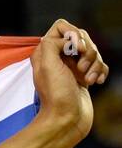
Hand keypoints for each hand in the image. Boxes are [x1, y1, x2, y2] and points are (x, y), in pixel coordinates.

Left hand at [32, 19, 107, 143]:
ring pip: (93, 51)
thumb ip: (51, 44)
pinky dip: (101, 72)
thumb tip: (65, 37)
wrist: (66, 120)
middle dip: (88, 51)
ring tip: (87, 80)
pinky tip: (96, 83)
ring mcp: (72, 67)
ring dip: (95, 64)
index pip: (62, 27)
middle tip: (81, 68)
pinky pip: (100, 65)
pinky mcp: (84, 77)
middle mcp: (58, 57)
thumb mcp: (47, 65)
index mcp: (46, 52)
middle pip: (82, 37)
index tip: (76, 49)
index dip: (73, 34)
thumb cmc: (56, 95)